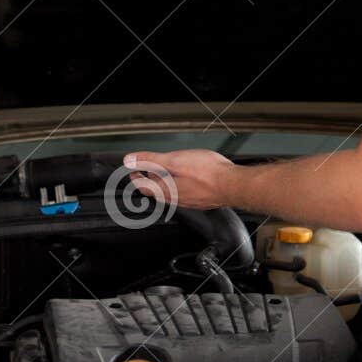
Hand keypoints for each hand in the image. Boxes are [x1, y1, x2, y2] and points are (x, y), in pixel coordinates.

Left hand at [122, 150, 236, 210]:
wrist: (231, 185)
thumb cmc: (206, 173)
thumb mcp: (174, 160)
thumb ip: (151, 160)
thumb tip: (130, 160)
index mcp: (166, 190)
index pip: (143, 186)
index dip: (135, 177)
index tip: (133, 171)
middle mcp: (176, 199)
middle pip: (157, 192)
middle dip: (150, 181)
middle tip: (147, 171)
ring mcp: (190, 201)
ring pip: (171, 194)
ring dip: (165, 184)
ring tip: (166, 173)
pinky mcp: (202, 201)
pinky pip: (184, 195)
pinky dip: (179, 187)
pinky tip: (187, 180)